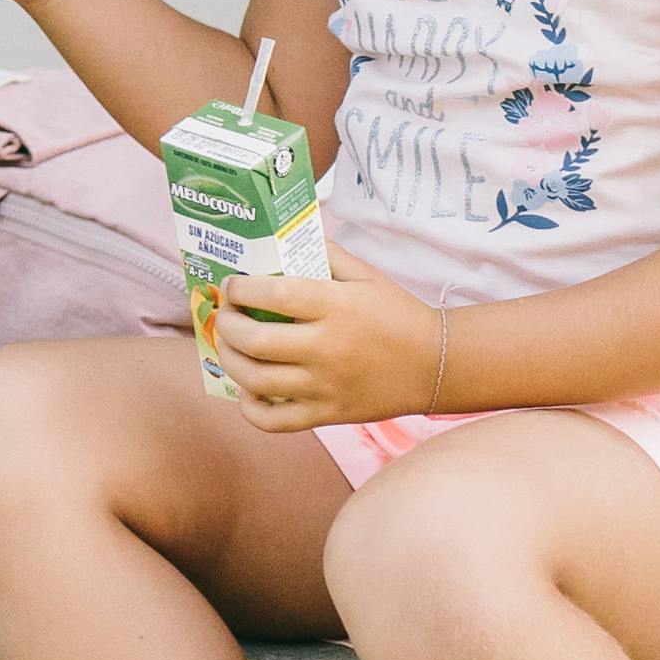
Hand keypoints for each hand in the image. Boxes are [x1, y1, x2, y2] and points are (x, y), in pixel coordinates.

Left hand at [212, 241, 441, 432]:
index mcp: (335, 306)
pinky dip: (251, 409)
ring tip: (229, 346)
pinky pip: (275, 421)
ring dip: (230, 361)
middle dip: (228, 326)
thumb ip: (324, 252)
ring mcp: (325, 386)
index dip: (241, 289)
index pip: (273, 295)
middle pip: (256, 341)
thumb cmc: (396, 313)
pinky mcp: (327, 415)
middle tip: (226, 315)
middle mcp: (326, 348)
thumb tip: (283, 238)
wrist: (434, 364)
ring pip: (257, 381)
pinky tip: (248, 390)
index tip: (232, 285)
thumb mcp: (365, 273)